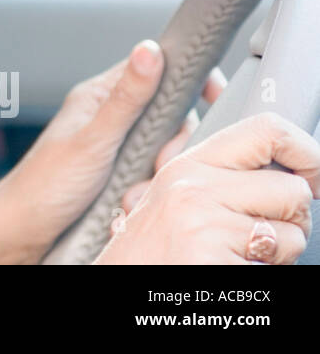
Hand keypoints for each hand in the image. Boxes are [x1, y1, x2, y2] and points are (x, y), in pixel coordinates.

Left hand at [0, 40, 223, 263]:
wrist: (24, 229)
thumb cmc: (44, 184)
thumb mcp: (93, 140)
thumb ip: (126, 98)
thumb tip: (150, 50)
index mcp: (99, 95)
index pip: (154, 68)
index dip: (187, 77)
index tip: (214, 94)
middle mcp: (109, 115)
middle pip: (169, 111)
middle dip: (175, 138)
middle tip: (158, 161)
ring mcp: (115, 144)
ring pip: (165, 144)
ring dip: (162, 167)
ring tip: (136, 186)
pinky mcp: (119, 172)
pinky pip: (154, 170)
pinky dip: (152, 183)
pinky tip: (134, 196)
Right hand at [95, 112, 319, 263]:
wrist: (118, 289)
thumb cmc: (151, 252)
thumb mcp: (175, 198)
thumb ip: (222, 174)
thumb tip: (284, 162)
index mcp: (188, 165)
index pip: (266, 130)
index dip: (307, 151)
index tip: (314, 173)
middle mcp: (193, 188)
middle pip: (292, 190)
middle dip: (292, 220)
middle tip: (261, 234)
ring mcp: (202, 225)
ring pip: (293, 235)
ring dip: (279, 254)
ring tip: (238, 256)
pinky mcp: (212, 260)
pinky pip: (275, 268)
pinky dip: (261, 276)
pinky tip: (226, 272)